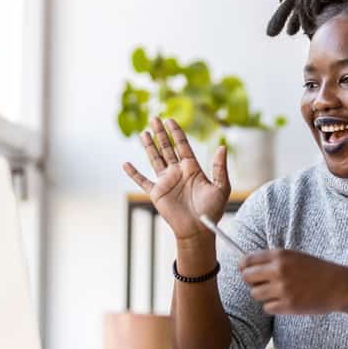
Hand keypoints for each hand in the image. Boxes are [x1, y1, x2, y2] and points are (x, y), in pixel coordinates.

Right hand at [122, 117, 230, 241]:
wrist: (198, 230)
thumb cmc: (211, 211)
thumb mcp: (221, 187)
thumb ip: (219, 167)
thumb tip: (222, 146)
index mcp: (192, 168)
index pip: (182, 145)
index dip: (176, 132)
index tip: (170, 119)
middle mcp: (177, 172)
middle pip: (167, 148)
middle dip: (160, 133)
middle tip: (154, 118)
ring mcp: (166, 182)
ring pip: (155, 159)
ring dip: (149, 146)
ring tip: (143, 132)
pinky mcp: (156, 193)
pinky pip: (142, 181)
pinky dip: (133, 173)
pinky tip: (125, 164)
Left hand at [239, 250, 347, 314]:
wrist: (339, 286)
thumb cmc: (316, 270)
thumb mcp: (294, 256)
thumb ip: (273, 259)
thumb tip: (246, 267)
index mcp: (280, 255)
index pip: (247, 260)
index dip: (244, 267)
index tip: (247, 271)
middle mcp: (279, 270)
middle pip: (247, 277)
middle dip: (251, 282)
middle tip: (261, 284)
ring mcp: (283, 289)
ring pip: (255, 294)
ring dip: (262, 295)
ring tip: (276, 293)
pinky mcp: (288, 305)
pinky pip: (267, 308)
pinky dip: (273, 306)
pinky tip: (285, 301)